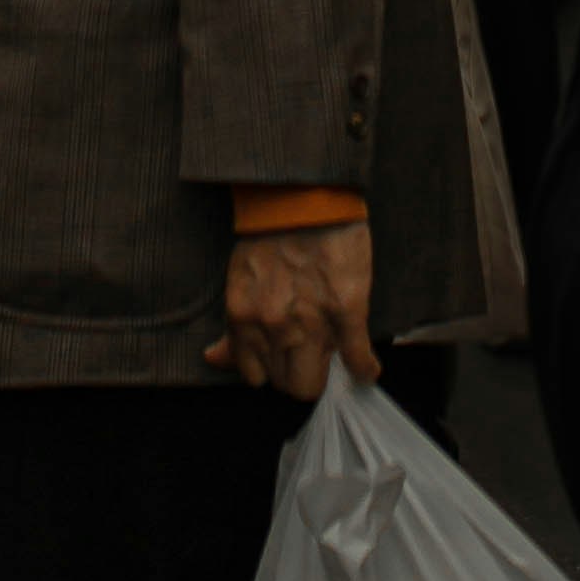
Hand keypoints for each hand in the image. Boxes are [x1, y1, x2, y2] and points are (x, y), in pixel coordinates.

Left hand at [207, 220, 377, 400]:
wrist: (302, 195)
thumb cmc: (268, 235)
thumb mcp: (240, 283)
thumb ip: (232, 329)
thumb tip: (213, 359)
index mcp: (244, 319)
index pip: (257, 378)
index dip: (273, 368)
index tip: (283, 355)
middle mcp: (273, 327)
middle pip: (288, 386)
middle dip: (298, 373)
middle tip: (308, 353)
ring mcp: (311, 323)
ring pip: (314, 382)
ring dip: (325, 372)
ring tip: (332, 353)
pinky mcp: (346, 311)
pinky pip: (357, 359)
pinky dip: (364, 368)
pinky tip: (366, 367)